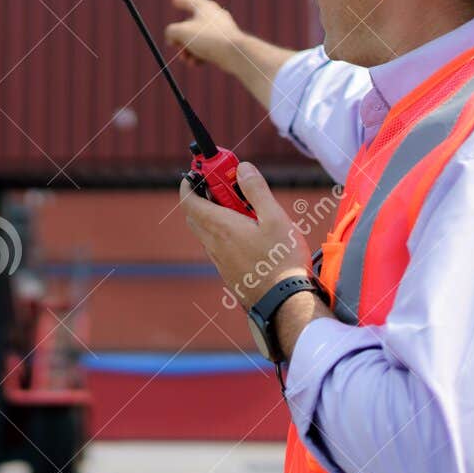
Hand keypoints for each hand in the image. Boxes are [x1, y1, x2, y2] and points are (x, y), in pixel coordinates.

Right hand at [163, 0, 241, 69]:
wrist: (235, 53)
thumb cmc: (209, 38)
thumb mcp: (182, 32)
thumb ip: (171, 32)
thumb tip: (171, 38)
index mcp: (205, 7)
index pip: (190, 0)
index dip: (180, 0)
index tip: (174, 0)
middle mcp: (214, 16)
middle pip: (192, 24)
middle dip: (180, 37)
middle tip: (174, 44)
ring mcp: (220, 31)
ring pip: (198, 39)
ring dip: (188, 50)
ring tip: (185, 59)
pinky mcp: (225, 44)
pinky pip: (207, 48)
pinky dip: (199, 56)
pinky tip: (195, 63)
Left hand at [178, 161, 311, 309]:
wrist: (284, 303)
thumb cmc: (282, 261)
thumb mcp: (274, 218)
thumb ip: (256, 190)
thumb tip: (242, 169)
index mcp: (221, 227)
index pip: (189, 200)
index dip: (190, 182)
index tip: (202, 171)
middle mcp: (214, 244)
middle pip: (196, 213)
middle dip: (206, 194)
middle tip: (228, 185)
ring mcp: (219, 260)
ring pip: (207, 230)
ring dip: (218, 213)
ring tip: (247, 208)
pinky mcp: (228, 271)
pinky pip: (217, 244)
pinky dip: (225, 230)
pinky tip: (251, 232)